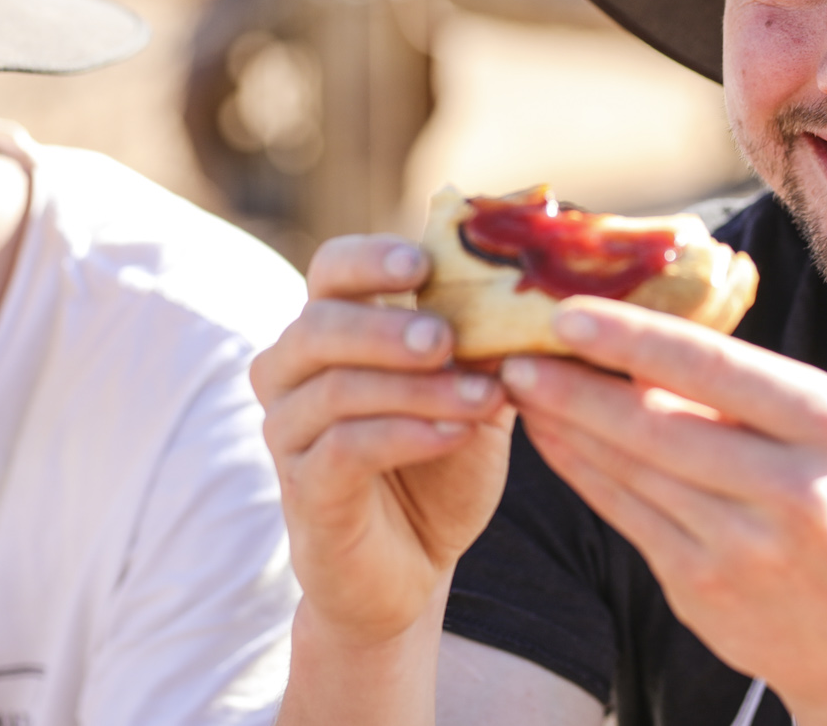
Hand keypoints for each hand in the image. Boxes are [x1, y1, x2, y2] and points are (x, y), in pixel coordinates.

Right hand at [251, 235, 514, 648]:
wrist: (412, 567)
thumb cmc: (440, 466)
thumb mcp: (474, 392)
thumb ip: (490, 343)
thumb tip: (536, 286)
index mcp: (332, 331)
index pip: (330, 269)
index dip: (369, 258)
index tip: (422, 262)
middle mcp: (294, 373)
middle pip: (318, 325)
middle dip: (386, 328)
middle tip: (446, 337)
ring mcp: (290, 433)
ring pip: (336, 389)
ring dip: (416, 389)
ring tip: (484, 397)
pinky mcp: (305, 490)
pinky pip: (345, 449)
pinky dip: (406, 434)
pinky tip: (456, 433)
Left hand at [503, 299, 826, 725]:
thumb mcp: (824, 432)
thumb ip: (743, 391)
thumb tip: (633, 336)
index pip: (713, 366)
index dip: (631, 338)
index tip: (566, 312)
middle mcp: (793, 487)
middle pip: (657, 425)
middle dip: (574, 386)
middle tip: (515, 352)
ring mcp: (745, 546)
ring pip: (631, 470)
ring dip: (565, 425)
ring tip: (522, 387)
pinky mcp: (703, 588)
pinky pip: (624, 514)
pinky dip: (582, 471)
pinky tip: (552, 438)